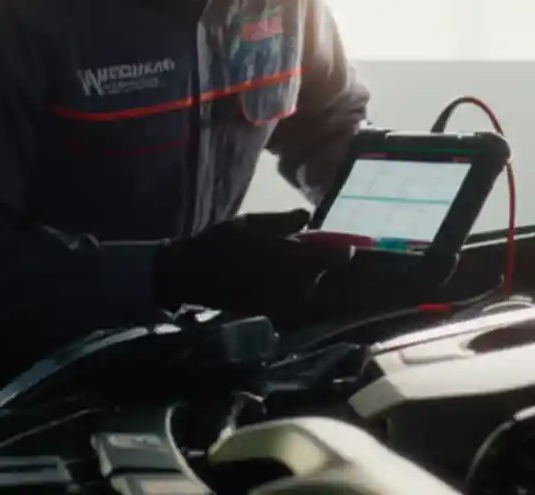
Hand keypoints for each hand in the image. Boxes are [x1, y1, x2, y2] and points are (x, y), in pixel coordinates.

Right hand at [153, 210, 351, 316]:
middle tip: (317, 258)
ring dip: (312, 285)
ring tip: (294, 271)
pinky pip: (297, 307)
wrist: (191, 275)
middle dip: (324, 269)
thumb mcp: (252, 222)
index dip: (342, 251)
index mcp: (292, 257)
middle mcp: (294, 284)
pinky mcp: (272, 315)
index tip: (343, 248)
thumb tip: (308, 218)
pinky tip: (283, 285)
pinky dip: (299, 298)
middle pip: (326, 279)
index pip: (337, 258)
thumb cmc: (221, 242)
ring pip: (313, 295)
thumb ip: (284, 221)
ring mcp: (284, 303)